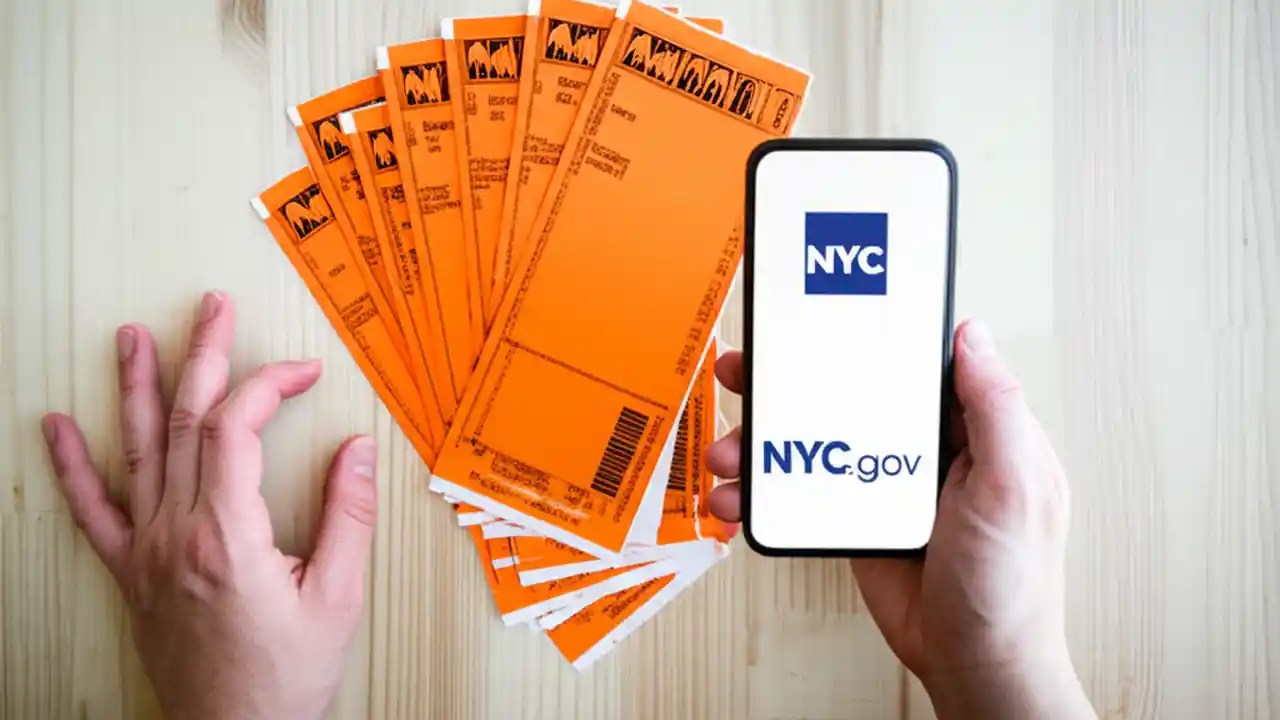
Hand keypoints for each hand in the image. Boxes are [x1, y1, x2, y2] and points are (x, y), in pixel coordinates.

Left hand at [41, 291, 376, 719]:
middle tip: (213, 310)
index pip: (238, 429)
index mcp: (228, 536)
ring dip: (138, 389)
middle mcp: (177, 535)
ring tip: (133, 340)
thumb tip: (356, 449)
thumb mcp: (339, 600)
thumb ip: (348, 517)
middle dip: (203, 358)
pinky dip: (74, 467)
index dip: (270, 385)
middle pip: (187, 424)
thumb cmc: (285, 679)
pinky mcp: (133, 575)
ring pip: (138, 453)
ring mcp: (147, 553)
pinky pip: (94, 513)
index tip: (303, 372)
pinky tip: (58, 429)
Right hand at [705, 320, 1095, 719]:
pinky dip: (763, 493)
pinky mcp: (852, 520)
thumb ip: (995, 409)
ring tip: (730, 451)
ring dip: (762, 443)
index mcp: (971, 430)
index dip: (869, 336)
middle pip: (846, 395)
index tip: (823, 315)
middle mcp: (923, 450)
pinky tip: (740, 496)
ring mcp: (882, 484)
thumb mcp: (1014, 487)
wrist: (973, 663)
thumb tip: (974, 336)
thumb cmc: (1011, 586)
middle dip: (790, 383)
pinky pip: (799, 493)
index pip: (914, 365)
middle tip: (748, 372)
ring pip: (812, 443)